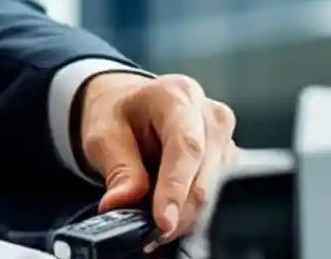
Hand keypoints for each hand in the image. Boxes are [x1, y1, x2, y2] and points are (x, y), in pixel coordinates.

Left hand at [78, 73, 237, 247]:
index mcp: (177, 96)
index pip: (185, 146)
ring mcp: (224, 137)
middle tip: (156, 233)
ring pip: (217, 187)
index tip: (164, 220)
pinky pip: (218, 191)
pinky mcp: (227, 159)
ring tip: (158, 225)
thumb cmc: (117, 115)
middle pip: (206, 171)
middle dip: (182, 209)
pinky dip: (194, 209)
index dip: (176, 187)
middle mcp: (209, 113)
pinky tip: (173, 215)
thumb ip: (117, 170)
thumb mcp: (103, 136)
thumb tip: (120, 204)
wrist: (128, 106)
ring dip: (188, 212)